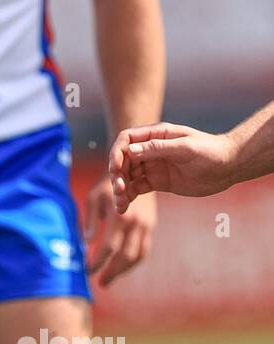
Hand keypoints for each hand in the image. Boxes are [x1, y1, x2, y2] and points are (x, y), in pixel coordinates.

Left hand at [84, 176, 155, 286]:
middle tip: (99, 283)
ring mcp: (146, 225)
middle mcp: (136, 223)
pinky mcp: (150, 226)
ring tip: (108, 279)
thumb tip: (87, 242)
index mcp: (120, 216)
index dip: (97, 262)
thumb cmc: (107, 185)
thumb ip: (90, 220)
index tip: (87, 271)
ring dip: (123, 271)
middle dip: (111, 272)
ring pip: (137, 255)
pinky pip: (144, 249)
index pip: (108, 248)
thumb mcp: (94, 198)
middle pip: (125, 256)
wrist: (136, 170)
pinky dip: (133, 262)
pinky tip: (120, 268)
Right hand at [109, 122, 236, 211]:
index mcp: (157, 135)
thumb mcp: (185, 148)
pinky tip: (123, 209)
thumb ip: (157, 148)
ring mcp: (152, 166)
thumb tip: (130, 151)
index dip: (117, 153)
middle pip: (123, 160)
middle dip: (117, 175)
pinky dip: (127, 198)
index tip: (115, 169)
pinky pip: (135, 189)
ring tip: (120, 204)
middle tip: (119, 190)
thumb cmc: (210, 151)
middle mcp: (151, 150)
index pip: (127, 140)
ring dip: (120, 190)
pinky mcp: (156, 182)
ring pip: (127, 177)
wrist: (228, 167)